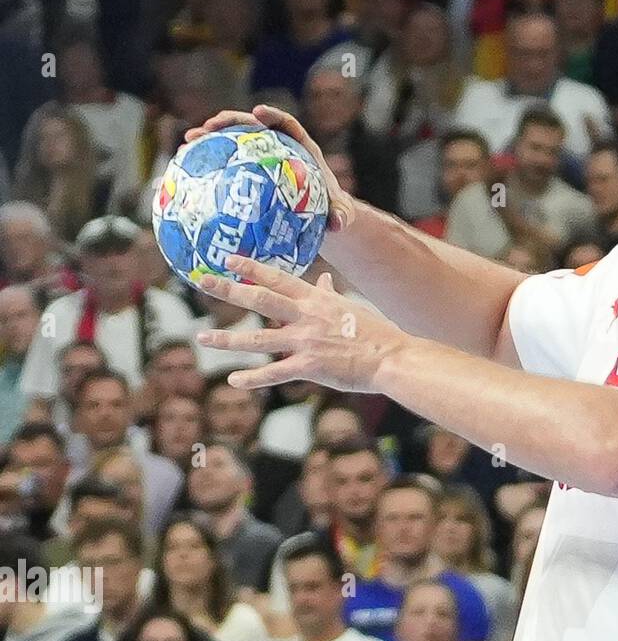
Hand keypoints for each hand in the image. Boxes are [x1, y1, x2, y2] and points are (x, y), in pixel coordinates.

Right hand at [184, 105, 356, 232]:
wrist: (317, 216)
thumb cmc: (330, 210)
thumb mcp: (339, 213)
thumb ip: (342, 215)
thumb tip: (339, 224)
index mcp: (301, 149)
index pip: (287, 125)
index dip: (273, 116)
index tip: (258, 112)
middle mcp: (278, 148)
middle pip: (252, 126)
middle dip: (230, 121)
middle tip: (209, 125)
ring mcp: (260, 159)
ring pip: (233, 143)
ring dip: (210, 138)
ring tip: (189, 141)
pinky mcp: (247, 172)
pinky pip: (225, 166)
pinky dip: (207, 166)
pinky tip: (185, 170)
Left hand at [195, 259, 409, 391]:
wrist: (391, 358)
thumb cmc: (375, 333)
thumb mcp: (351, 308)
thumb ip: (330, 295)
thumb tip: (324, 280)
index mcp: (316, 300)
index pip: (278, 277)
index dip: (251, 267)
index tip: (228, 258)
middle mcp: (306, 317)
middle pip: (260, 299)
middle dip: (228, 290)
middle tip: (202, 281)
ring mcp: (305, 342)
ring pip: (257, 340)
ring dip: (227, 340)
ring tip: (202, 338)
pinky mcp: (309, 368)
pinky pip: (274, 374)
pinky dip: (252, 379)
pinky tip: (234, 381)